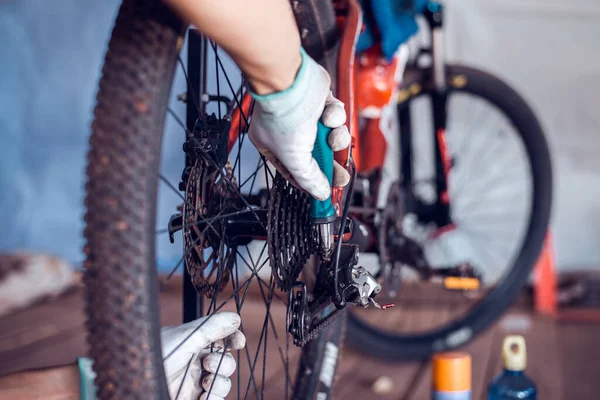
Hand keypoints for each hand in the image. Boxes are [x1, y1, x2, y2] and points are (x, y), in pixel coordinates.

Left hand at [161, 312, 245, 399]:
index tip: (238, 341)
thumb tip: (236, 318)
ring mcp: (195, 384)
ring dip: (220, 383)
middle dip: (224, 362)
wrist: (137, 388)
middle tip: (206, 363)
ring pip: (224, 383)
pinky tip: (203, 397)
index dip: (233, 339)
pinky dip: (214, 399)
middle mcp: (195, 363)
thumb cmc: (154, 358)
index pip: (221, 338)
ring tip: (205, 384)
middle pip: (227, 362)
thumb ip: (211, 327)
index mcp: (192, 343)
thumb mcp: (184, 339)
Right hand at [248, 48, 351, 200]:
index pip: (294, 172)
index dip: (311, 183)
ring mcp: (305, 116)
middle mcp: (288, 131)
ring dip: (335, 138)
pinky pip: (335, 117)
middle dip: (330, 164)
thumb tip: (319, 193)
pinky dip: (335, 117)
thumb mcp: (295, 158)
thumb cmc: (283, 115)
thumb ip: (309, 178)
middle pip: (316, 156)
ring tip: (332, 135)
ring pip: (329, 137)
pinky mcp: (319, 102)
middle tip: (340, 176)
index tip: (324, 194)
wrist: (292, 81)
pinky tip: (328, 114)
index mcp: (273, 146)